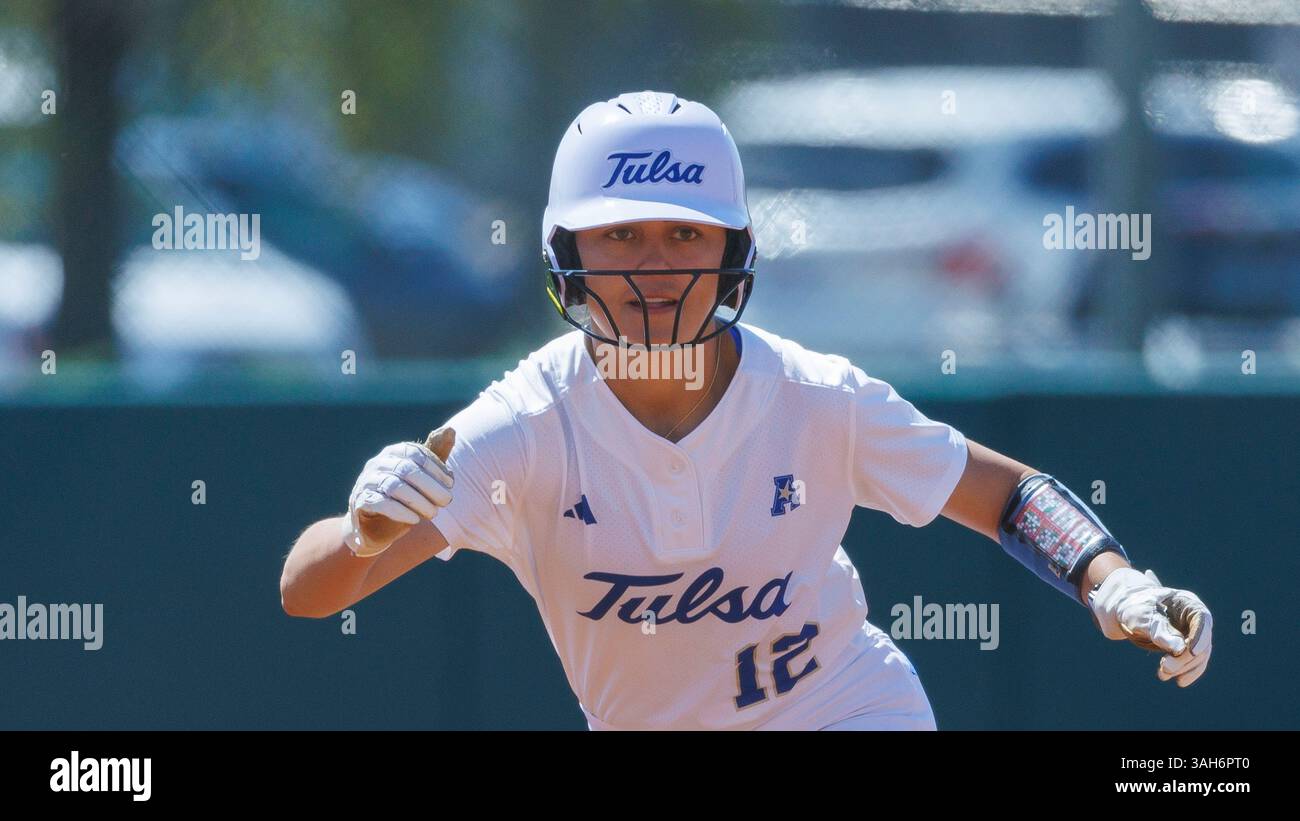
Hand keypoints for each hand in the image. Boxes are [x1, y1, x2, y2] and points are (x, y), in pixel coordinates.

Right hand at [342, 428, 455, 557]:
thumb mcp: (421, 476)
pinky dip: (400, 512)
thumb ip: (435, 455)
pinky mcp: (359, 501)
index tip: (450, 484)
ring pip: (394, 486)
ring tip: (434, 513)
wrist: (373, 526)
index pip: (416, 453)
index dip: (436, 468)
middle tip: (447, 501)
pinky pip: (380, 503)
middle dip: (430, 486)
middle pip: (407, 469)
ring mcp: (366, 481)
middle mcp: (378, 463)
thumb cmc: (402, 497)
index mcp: (394, 453)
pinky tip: (415, 520)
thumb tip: (450, 429)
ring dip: (418, 501)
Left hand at [1088, 567, 1212, 687]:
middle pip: (1200, 639)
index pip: (1202, 618)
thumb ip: (1160, 631)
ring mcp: (1192, 632)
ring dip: (1183, 667)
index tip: (1192, 652)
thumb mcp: (1142, 617)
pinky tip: (1179, 681)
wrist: (1125, 611)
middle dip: (1184, 657)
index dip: (1200, 636)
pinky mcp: (1187, 645)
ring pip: (1198, 654)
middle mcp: (1193, 617)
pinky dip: (1186, 671)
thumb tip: (1180, 649)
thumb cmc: (1134, 608)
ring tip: (1162, 675)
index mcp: (1185, 601)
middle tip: (1164, 668)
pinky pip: (1193, 661)